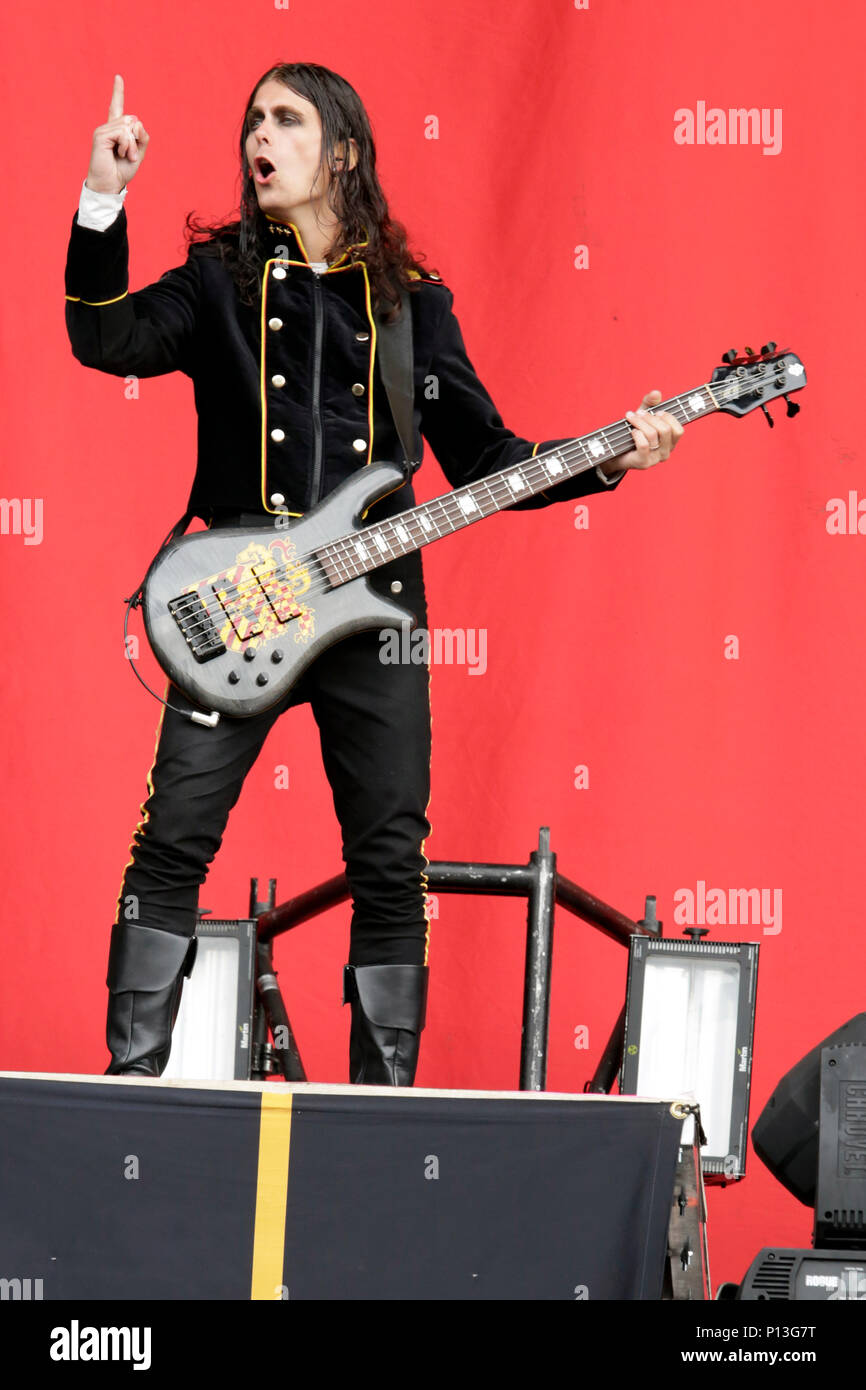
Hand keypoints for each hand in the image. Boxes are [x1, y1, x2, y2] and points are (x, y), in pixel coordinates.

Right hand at [85, 74, 149, 194]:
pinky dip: (126, 145)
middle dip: (137, 140)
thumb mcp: (139, 153)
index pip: (117, 107)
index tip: (118, 77)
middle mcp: (108, 127)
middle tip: (130, 155)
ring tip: (124, 156)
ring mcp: (103, 130)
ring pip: (128, 128)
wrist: (110, 184)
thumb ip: (142, 136)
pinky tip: (119, 153)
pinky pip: (122, 133)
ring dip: (132, 145)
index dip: (118, 92)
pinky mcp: (100, 135)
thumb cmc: (122, 170)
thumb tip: (135, 120)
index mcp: (116, 130)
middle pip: (132, 121)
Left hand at [601, 389, 684, 473]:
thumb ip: (650, 403)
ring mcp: (655, 459)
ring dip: (640, 422)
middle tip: (639, 412)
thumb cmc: (634, 433)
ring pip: (653, 434)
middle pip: (665, 430)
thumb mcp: (643, 416)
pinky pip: (643, 444)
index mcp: (670, 443)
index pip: (679, 430)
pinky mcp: (644, 462)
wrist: (617, 453)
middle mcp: (666, 452)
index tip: (656, 411)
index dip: (668, 418)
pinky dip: (636, 434)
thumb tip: (656, 393)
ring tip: (631, 417)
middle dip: (650, 417)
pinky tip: (631, 431)